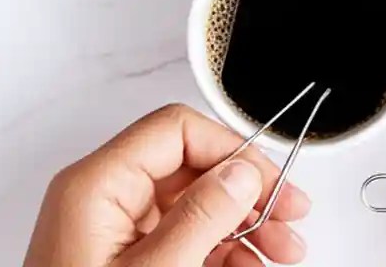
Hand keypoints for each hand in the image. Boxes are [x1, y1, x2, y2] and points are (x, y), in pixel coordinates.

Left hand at [23, 104, 309, 266]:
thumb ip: (200, 218)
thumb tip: (239, 173)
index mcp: (97, 186)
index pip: (176, 132)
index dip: (232, 152)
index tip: (271, 184)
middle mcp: (102, 200)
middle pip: (190, 170)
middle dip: (247, 194)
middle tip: (288, 218)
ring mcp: (112, 232)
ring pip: (193, 207)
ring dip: (244, 227)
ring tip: (281, 252)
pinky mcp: (123, 262)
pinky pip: (182, 240)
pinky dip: (221, 253)